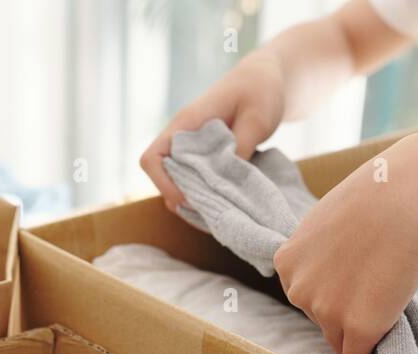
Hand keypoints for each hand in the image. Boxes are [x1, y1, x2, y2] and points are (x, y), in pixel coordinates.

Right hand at [140, 49, 286, 211]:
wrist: (264, 78)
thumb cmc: (260, 90)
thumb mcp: (257, 119)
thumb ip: (240, 150)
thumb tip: (226, 183)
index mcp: (187, 123)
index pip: (153, 158)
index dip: (163, 183)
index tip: (188, 199)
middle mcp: (183, 136)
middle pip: (162, 175)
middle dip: (179, 197)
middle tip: (210, 211)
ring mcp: (191, 145)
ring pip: (176, 179)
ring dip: (192, 196)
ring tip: (218, 210)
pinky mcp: (203, 153)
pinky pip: (193, 177)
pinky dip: (203, 191)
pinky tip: (223, 200)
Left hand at [274, 135, 417, 353]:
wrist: (408, 195)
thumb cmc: (377, 197)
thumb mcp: (328, 221)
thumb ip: (320, 254)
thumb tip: (331, 279)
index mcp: (286, 263)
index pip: (306, 295)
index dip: (335, 289)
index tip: (357, 275)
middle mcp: (299, 291)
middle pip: (320, 320)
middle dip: (345, 309)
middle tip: (377, 283)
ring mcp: (327, 312)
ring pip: (339, 340)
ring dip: (360, 328)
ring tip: (387, 296)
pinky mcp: (359, 328)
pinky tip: (381, 343)